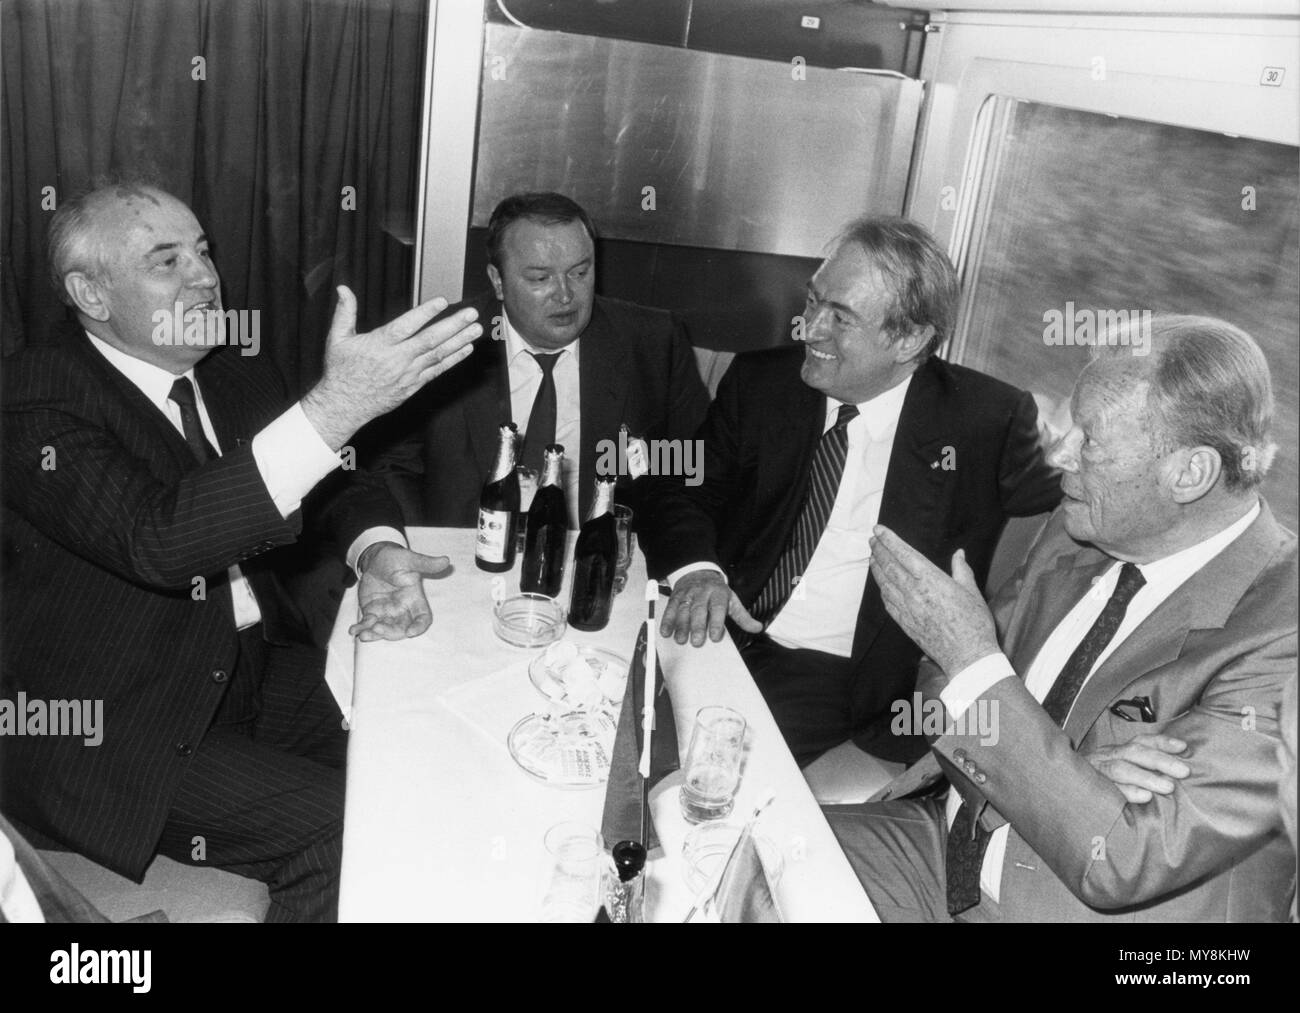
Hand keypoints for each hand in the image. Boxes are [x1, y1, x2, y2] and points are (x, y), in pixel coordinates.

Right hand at [302, 286, 481, 448]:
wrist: (344, 405)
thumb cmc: (341, 371)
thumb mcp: (337, 339)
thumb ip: (344, 312)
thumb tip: (343, 289)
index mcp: (379, 345)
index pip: (406, 326)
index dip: (425, 313)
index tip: (442, 302)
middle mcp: (397, 359)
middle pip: (429, 340)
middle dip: (453, 326)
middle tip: (471, 314)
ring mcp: (408, 373)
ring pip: (438, 355)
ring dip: (459, 341)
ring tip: (476, 329)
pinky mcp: (414, 385)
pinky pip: (437, 371)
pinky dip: (453, 359)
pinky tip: (466, 348)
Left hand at [350, 543, 451, 641]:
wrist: (376, 558)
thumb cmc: (396, 558)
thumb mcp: (409, 560)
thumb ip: (425, 563)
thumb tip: (446, 560)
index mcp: (415, 599)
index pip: (422, 617)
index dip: (419, 626)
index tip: (411, 632)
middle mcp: (402, 609)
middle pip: (401, 629)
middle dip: (391, 633)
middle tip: (378, 628)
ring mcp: (387, 613)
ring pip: (384, 630)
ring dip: (374, 634)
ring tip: (362, 634)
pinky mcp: (372, 612)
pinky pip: (368, 625)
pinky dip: (361, 629)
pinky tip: (353, 630)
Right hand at [659, 569, 762, 646]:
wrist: (698, 573)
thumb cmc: (717, 593)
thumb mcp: (732, 600)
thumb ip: (743, 616)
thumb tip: (758, 628)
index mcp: (719, 594)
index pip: (718, 607)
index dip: (717, 622)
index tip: (716, 637)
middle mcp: (702, 593)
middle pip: (699, 610)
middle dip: (697, 626)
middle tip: (696, 642)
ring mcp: (687, 594)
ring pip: (683, 610)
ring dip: (681, 626)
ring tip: (680, 640)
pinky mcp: (676, 597)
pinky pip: (670, 608)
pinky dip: (667, 620)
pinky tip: (665, 632)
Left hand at [869, 525, 999, 677]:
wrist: (967, 655)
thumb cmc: (974, 622)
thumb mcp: (971, 591)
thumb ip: (961, 570)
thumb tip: (959, 554)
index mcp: (930, 579)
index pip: (903, 553)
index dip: (889, 540)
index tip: (878, 530)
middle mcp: (914, 591)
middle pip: (889, 566)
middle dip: (879, 550)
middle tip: (872, 539)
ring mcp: (907, 608)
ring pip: (885, 583)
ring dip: (877, 568)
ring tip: (873, 557)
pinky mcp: (904, 623)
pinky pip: (888, 602)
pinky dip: (882, 590)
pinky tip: (881, 585)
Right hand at [1084, 734, 1190, 803]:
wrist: (1062, 786)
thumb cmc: (1100, 782)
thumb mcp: (1121, 769)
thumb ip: (1142, 769)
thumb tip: (1176, 771)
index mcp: (1117, 751)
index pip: (1141, 742)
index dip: (1161, 742)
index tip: (1183, 747)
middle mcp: (1107, 756)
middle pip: (1134, 753)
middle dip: (1160, 760)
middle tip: (1183, 771)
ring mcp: (1097, 771)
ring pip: (1121, 769)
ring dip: (1146, 777)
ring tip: (1168, 787)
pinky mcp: (1089, 787)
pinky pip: (1108, 789)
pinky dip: (1126, 792)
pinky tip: (1144, 797)